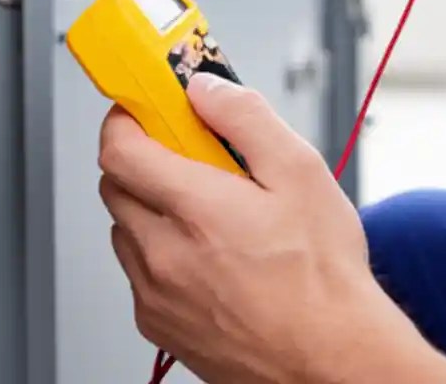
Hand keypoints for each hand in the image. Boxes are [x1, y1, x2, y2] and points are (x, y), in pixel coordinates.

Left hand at [98, 74, 445, 382]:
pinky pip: (138, 275)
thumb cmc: (323, 279)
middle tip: (186, 157)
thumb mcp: (300, 172)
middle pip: (114, 185)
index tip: (144, 110)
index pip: (119, 148)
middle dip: (140, 161)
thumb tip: (206, 90)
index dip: (125, 120)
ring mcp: (155, 294)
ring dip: (149, 210)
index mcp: (194, 208)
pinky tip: (207, 256)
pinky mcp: (159, 326)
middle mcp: (162, 253)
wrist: (331, 360)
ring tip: (206, 213)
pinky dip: (158, 255)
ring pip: (124, 231)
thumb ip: (245, 119)